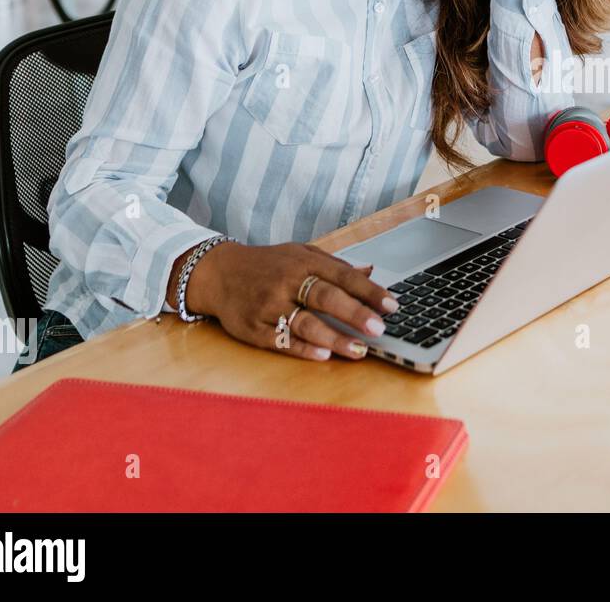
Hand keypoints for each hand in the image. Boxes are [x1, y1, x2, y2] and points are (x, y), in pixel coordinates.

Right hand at [181, 241, 398, 360]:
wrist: (217, 273)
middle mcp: (286, 282)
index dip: (369, 291)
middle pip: (325, 297)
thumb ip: (335, 265)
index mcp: (303, 262)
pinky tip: (322, 355)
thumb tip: (371, 271)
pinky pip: (280, 340)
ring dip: (334, 338)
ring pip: (304, 322)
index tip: (392, 305)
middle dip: (355, 314)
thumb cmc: (267, 265)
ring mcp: (268, 305)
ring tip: (359, 350)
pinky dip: (301, 348)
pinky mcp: (252, 327)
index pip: (343, 276)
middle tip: (379, 329)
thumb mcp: (300, 254)